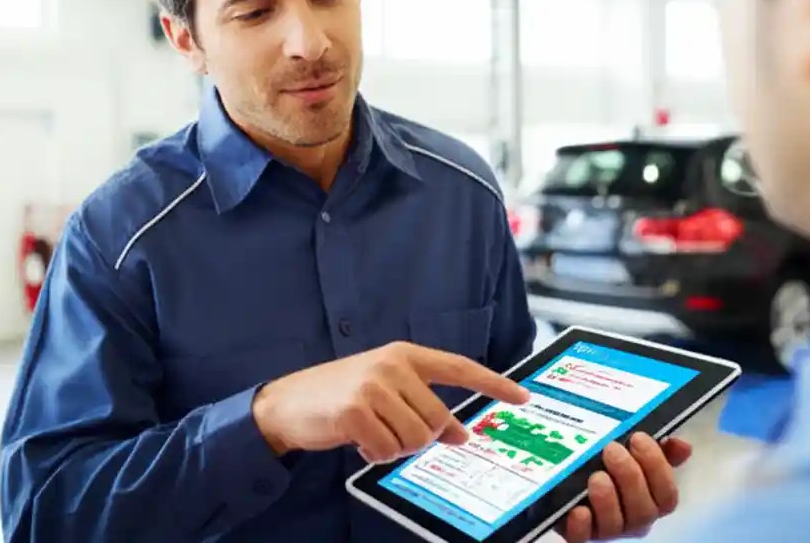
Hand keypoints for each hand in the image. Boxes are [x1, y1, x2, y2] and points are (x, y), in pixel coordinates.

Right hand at [252, 341, 529, 462]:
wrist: (287, 403)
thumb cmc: (340, 396)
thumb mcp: (385, 391)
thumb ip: (423, 404)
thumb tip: (461, 432)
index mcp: (404, 354)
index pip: (459, 368)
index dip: (494, 383)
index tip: (522, 397)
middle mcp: (392, 365)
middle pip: (437, 421)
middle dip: (420, 438)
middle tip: (391, 433)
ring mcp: (372, 387)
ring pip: (415, 439)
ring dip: (395, 448)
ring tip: (372, 434)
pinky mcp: (354, 411)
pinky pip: (386, 449)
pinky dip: (375, 454)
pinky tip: (358, 441)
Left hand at [560, 434, 693, 541]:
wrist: (563, 472)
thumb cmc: (606, 461)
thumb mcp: (632, 450)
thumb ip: (660, 449)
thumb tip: (683, 445)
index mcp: (650, 500)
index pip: (667, 495)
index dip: (657, 468)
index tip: (638, 438)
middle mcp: (631, 519)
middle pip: (644, 512)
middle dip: (630, 477)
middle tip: (612, 449)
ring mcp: (604, 528)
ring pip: (615, 526)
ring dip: (608, 500)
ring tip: (597, 476)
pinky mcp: (577, 532)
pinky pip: (581, 537)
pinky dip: (581, 525)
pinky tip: (579, 509)